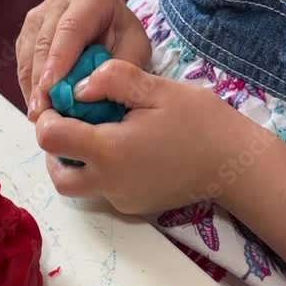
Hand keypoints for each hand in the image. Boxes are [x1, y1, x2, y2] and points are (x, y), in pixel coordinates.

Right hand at [15, 0, 150, 121]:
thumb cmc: (116, 25)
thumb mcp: (134, 40)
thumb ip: (123, 65)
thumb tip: (102, 96)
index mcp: (89, 0)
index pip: (70, 29)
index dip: (59, 59)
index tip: (51, 88)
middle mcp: (57, 4)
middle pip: (44, 44)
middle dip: (42, 81)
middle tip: (44, 113)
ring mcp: (37, 18)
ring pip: (29, 54)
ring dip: (32, 87)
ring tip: (39, 116)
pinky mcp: (26, 34)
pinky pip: (23, 62)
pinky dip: (28, 86)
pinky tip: (37, 107)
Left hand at [35, 60, 255, 214]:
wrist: (236, 164)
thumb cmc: (201, 122)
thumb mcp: (157, 88)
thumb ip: (112, 80)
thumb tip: (78, 88)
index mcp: (109, 151)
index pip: (50, 138)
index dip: (49, 115)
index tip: (64, 99)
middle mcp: (110, 182)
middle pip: (57, 175)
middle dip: (55, 149)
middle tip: (72, 122)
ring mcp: (122, 198)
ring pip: (78, 187)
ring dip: (76, 162)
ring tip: (98, 132)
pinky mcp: (135, 206)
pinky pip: (104, 190)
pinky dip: (101, 171)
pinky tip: (125, 146)